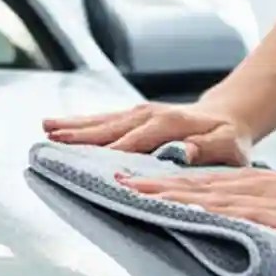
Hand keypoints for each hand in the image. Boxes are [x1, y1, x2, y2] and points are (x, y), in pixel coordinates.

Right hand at [43, 101, 253, 165]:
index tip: (93, 163)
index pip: (140, 139)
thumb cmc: (229, 139)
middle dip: (84, 135)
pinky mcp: (131, 116)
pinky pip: (102, 119)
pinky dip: (78, 123)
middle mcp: (151, 114)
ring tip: (46, 130)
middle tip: (54, 141)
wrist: (227, 116)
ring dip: (74, 126)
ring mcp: (139, 113)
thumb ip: (209, 149)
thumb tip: (185, 152)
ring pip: (103, 121)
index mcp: (173, 124)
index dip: (118, 151)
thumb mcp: (229, 147)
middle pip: (113, 127)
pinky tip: (54, 125)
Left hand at [117, 169, 275, 256]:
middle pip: (194, 184)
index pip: (199, 183)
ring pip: (207, 194)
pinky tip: (185, 210)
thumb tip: (223, 221)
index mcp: (252, 186)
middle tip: (117, 180)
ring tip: (137, 191)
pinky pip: (236, 212)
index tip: (132, 180)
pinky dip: (207, 210)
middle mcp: (251, 188)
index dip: (163, 181)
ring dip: (170, 193)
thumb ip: (253, 212)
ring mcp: (263, 201)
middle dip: (154, 183)